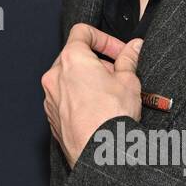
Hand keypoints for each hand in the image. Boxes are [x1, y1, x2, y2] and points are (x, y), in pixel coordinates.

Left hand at [41, 23, 143, 166]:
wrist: (100, 153)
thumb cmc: (111, 117)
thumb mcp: (129, 81)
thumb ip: (129, 60)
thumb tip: (134, 48)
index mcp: (72, 59)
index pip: (83, 32)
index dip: (104, 38)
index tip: (119, 52)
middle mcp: (55, 76)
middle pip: (75, 57)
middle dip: (98, 63)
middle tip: (118, 75)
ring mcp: (51, 98)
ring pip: (69, 80)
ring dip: (88, 82)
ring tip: (109, 95)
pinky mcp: (52, 117)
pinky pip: (66, 100)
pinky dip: (80, 99)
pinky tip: (98, 111)